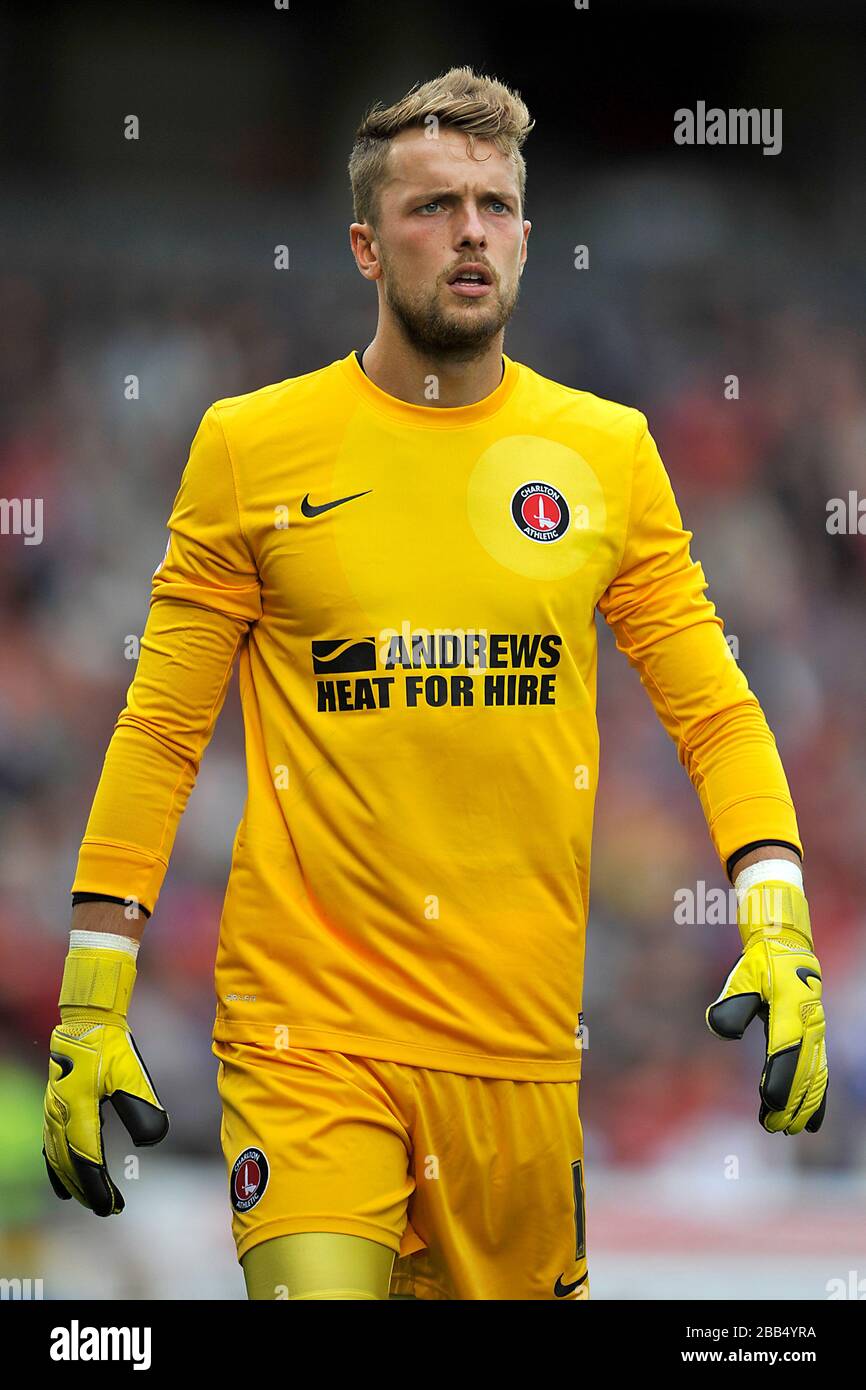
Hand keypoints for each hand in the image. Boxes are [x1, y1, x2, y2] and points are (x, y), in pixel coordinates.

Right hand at [43, 944, 168, 1214]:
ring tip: (85, 1200)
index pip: (87, 1160)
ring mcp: (53, 1111)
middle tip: (105, 1210)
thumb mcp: (132, 1074)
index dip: (98, 1187)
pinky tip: (61, 1179)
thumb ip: (142, 1107)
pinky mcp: (54, 1106)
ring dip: (71, 1182)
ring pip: (57, 1157)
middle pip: (69, 1164)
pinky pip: (51, 1145)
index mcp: (78, 1111)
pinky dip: (56, 1166)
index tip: (113, 1206)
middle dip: (86, 1190)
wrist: (87, 1021)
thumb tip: (151, 1140)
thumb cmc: (111, 1046)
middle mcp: (60, 1115)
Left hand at [706, 881, 827, 1134]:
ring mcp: (817, 1033)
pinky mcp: (816, 1039)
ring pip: (814, 1075)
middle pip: (802, 1070)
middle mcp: (810, 1024)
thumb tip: (721, 1030)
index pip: (785, 1051)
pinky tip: (811, 1122)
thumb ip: (732, 1003)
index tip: (770, 1104)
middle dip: (790, 1101)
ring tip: (789, 1128)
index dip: (779, 1079)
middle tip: (774, 1126)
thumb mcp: (743, 976)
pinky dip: (817, 1098)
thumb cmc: (761, 965)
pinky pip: (819, 1072)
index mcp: (791, 1009)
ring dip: (803, 1105)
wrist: (788, 948)